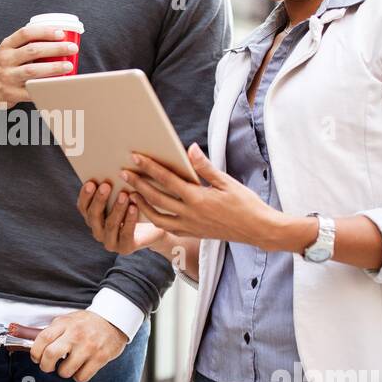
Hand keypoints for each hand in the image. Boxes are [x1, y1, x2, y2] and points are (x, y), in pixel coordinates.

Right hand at [0, 25, 78, 109]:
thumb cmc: (1, 66)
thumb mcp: (7, 50)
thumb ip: (25, 44)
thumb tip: (57, 39)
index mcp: (6, 46)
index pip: (26, 33)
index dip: (44, 32)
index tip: (61, 33)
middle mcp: (6, 60)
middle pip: (33, 51)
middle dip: (55, 48)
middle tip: (72, 48)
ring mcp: (8, 78)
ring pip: (32, 71)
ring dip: (53, 68)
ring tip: (68, 66)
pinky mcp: (11, 94)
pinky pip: (31, 91)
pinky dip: (46, 88)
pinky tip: (58, 85)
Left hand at [29, 310, 126, 381]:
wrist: (114, 320)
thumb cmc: (87, 322)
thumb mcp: (68, 319)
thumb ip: (54, 330)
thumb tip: (34, 344)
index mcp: (65, 323)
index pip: (43, 338)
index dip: (35, 352)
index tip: (36, 358)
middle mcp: (76, 334)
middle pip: (50, 355)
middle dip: (45, 366)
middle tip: (48, 367)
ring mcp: (88, 347)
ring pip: (65, 370)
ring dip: (63, 372)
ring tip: (68, 366)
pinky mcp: (100, 358)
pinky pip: (82, 377)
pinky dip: (78, 376)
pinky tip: (80, 369)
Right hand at [76, 180, 168, 254]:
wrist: (154, 230)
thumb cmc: (135, 207)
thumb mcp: (123, 196)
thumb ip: (115, 188)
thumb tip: (114, 170)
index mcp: (93, 218)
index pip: (82, 207)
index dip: (85, 195)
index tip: (91, 182)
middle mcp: (98, 231)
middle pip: (93, 216)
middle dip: (99, 199)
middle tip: (106, 185)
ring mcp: (110, 242)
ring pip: (110, 224)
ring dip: (116, 208)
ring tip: (124, 195)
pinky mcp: (125, 248)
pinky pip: (126, 233)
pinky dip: (129, 219)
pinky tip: (134, 207)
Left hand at [121, 144, 285, 247]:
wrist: (257, 230)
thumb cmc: (245, 204)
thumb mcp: (227, 182)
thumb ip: (205, 167)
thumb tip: (190, 149)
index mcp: (198, 198)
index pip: (167, 180)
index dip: (150, 168)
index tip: (135, 158)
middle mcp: (190, 214)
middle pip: (156, 198)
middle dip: (138, 184)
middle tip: (123, 173)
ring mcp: (189, 226)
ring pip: (157, 217)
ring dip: (141, 205)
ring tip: (130, 193)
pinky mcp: (192, 233)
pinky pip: (167, 227)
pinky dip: (155, 218)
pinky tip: (148, 210)